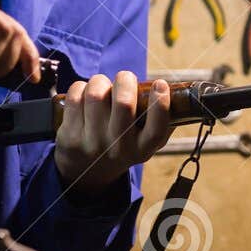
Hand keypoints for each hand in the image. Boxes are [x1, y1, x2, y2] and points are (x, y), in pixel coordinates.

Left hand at [53, 71, 171, 195]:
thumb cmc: (123, 145)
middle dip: (125, 79)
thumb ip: (161, 123)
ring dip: (100, 81)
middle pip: (123, 103)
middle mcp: (119, 148)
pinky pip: (75, 97)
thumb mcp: (145, 143)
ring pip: (96, 94)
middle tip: (125, 78)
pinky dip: (80, 87)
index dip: (160, 104)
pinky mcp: (70, 136)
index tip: (160, 84)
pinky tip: (84, 93)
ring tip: (102, 85)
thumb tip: (179, 96)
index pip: (156, 129)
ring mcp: (93, 143)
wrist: (87, 171)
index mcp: (143, 149)